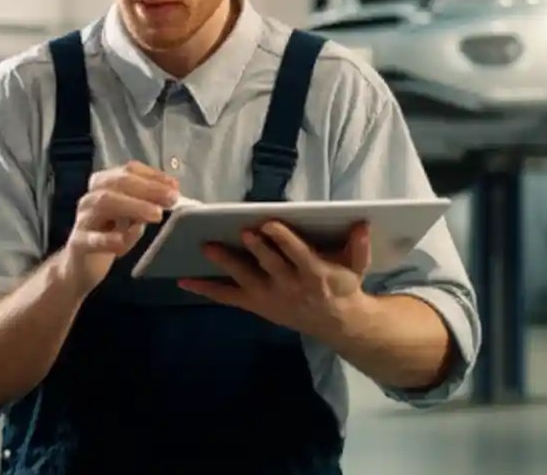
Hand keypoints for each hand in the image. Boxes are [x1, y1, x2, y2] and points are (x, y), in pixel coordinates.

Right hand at [59, 161, 178, 293]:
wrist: (80, 265)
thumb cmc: (109, 234)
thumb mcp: (131, 216)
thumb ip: (147, 204)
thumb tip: (172, 194)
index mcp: (104, 185)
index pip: (128, 171)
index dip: (152, 175)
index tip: (175, 186)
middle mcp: (91, 197)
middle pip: (117, 183)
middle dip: (147, 188)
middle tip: (171, 199)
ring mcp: (83, 219)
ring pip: (104, 203)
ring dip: (133, 206)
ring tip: (156, 214)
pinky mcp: (78, 243)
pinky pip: (92, 238)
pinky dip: (109, 238)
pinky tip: (123, 241)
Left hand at [179, 220, 371, 340]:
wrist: (337, 323)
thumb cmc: (343, 286)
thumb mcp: (357, 267)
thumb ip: (359, 246)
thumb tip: (362, 223)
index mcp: (314, 273)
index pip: (297, 253)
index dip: (283, 239)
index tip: (269, 224)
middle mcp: (290, 286)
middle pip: (270, 264)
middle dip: (256, 249)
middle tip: (241, 232)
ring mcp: (270, 297)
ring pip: (245, 279)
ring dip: (226, 264)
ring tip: (207, 248)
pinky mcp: (256, 304)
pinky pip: (227, 297)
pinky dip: (206, 289)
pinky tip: (184, 280)